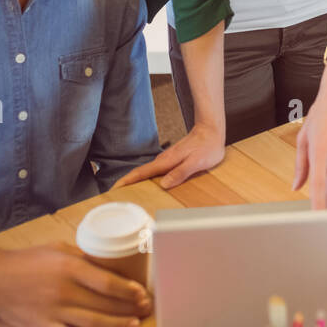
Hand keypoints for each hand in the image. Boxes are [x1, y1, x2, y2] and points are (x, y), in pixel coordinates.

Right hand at [0, 243, 150, 326]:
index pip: (108, 283)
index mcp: (69, 267)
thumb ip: (83, 257)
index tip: (142, 294)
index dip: (129, 291)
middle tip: (145, 310)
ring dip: (117, 325)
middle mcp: (63, 290)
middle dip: (130, 309)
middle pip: (105, 305)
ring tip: (133, 325)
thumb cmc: (28, 261)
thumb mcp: (58, 249)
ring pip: (93, 323)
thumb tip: (111, 263)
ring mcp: (53, 311)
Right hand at [112, 121, 226, 190]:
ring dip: (137, 181)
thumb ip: (180, 173)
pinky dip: (148, 177)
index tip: (115, 188)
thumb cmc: (207, 146)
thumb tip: (164, 184)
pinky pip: (156, 170)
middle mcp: (163, 160)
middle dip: (127, 184)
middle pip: (141, 173)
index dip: (128, 181)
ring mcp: (167, 159)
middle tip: (117, 197)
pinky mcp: (172, 159)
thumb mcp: (196, 162)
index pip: (142, 172)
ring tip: (129, 194)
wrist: (211, 130)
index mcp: (166, 161)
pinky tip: (150, 184)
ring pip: (148, 172)